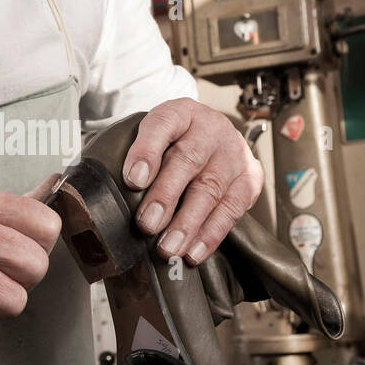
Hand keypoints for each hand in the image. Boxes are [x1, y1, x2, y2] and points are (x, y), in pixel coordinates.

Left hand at [122, 100, 263, 263]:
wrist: (211, 141)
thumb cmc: (174, 146)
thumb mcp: (152, 140)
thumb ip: (135, 159)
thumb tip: (113, 194)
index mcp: (180, 113)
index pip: (162, 124)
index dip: (147, 152)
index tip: (133, 180)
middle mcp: (211, 128)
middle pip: (188, 160)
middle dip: (166, 195)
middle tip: (148, 223)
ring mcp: (234, 152)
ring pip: (211, 188)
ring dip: (188, 222)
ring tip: (168, 247)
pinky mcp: (250, 177)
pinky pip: (232, 208)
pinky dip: (211, 233)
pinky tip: (194, 251)